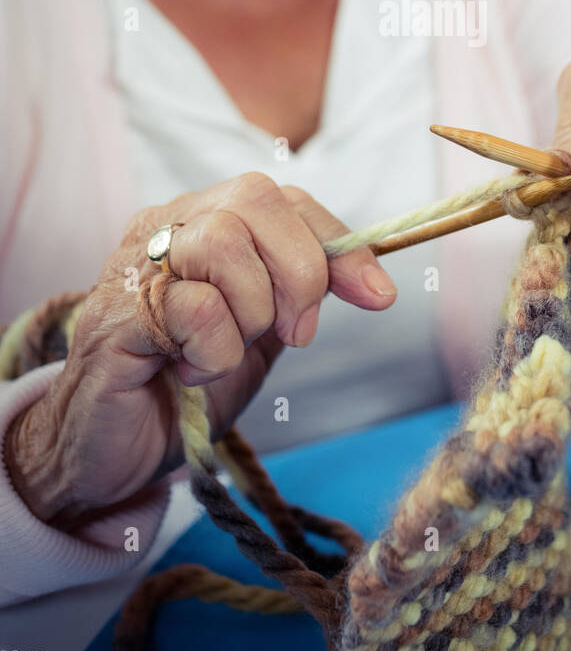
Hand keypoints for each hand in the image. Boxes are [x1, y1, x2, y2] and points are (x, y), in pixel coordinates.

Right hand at [6, 172, 395, 528]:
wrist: (111, 452)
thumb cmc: (184, 384)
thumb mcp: (262, 331)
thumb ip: (304, 293)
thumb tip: (374, 280)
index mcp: (203, 218)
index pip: (285, 198)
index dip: (339, 242)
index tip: (378, 296)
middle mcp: (165, 225)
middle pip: (257, 200)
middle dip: (299, 272)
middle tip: (291, 335)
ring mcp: (135, 264)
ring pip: (223, 243)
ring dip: (251, 312)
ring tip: (225, 352)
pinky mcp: (118, 314)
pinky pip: (196, 309)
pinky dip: (215, 353)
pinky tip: (190, 373)